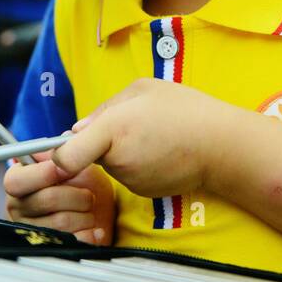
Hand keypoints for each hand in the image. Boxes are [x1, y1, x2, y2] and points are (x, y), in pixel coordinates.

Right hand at [4, 140, 115, 244]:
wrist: (101, 210)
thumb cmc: (83, 181)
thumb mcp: (74, 159)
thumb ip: (63, 150)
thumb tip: (63, 142)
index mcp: (18, 181)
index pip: (15, 180)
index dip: (42, 174)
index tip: (64, 168)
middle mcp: (19, 207)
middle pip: (44, 200)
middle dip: (75, 194)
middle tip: (87, 192)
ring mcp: (33, 230)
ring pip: (61, 221)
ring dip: (85, 212)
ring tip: (89, 208)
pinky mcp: (51, 248)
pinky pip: (72, 241)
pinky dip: (91, 233)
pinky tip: (94, 227)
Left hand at [49, 78, 237, 198]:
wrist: (222, 146)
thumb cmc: (186, 110)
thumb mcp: (144, 89)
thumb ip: (105, 107)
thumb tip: (79, 129)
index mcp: (113, 129)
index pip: (65, 156)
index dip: (59, 153)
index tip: (62, 147)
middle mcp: (117, 160)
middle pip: (89, 153)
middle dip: (101, 140)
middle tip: (132, 124)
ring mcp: (130, 180)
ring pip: (110, 163)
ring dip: (121, 151)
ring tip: (153, 136)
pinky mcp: (143, 191)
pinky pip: (128, 175)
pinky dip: (137, 164)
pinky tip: (160, 152)